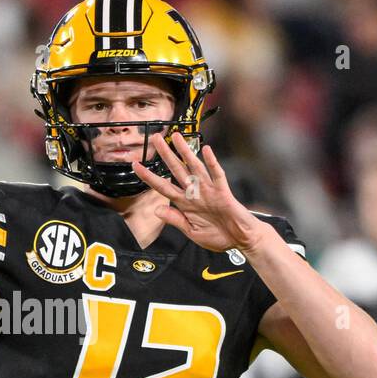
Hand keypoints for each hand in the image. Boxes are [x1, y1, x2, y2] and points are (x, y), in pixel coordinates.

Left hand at [131, 133, 264, 252]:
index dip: (149, 177)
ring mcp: (209, 190)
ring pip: (195, 167)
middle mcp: (195, 193)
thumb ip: (176, 220)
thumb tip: (156, 210)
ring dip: (186, 152)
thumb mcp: (192, 232)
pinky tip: (206, 151)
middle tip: (155, 138)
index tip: (135, 165)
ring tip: (176, 136)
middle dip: (166, 154)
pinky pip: (217, 175)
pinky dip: (212, 163)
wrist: (241, 240)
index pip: (163, 187)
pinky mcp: (223, 192)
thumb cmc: (218, 237)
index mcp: (185, 203)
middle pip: (176, 170)